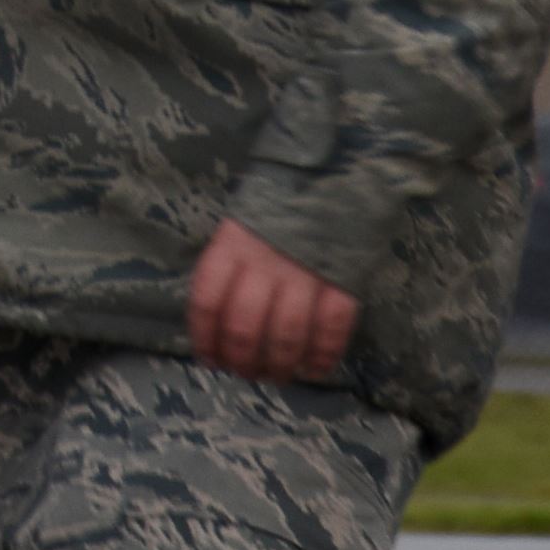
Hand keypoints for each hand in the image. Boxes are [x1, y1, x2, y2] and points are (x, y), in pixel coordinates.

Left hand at [188, 219, 357, 388]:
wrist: (331, 174)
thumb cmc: (276, 211)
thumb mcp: (238, 229)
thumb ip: (228, 272)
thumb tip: (215, 330)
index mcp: (230, 246)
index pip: (207, 303)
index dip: (206, 340)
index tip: (211, 360)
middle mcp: (264, 262)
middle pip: (244, 328)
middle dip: (242, 362)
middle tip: (247, 373)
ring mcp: (305, 273)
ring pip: (286, 336)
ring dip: (279, 367)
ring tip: (278, 375)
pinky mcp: (343, 280)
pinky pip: (331, 330)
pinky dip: (322, 357)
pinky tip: (314, 369)